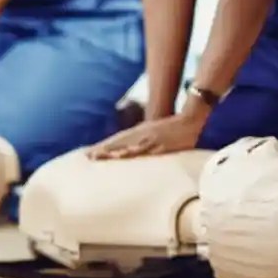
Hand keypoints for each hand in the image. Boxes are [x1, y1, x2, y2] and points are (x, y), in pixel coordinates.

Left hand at [86, 114, 204, 160]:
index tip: (89, 155)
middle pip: (118, 142)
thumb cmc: (173, 131)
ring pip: (128, 144)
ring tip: (99, 156)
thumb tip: (132, 154)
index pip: (117, 141)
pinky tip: (124, 154)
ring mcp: (149, 137)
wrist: (190, 121)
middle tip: (87, 156)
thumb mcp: (154, 136)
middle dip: (103, 149)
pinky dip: (134, 151)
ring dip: (113, 150)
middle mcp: (141, 133)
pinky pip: (145, 148)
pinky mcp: (160, 142)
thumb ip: (143, 144)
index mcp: (139, 133)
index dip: (103, 147)